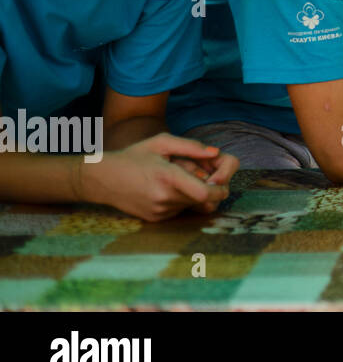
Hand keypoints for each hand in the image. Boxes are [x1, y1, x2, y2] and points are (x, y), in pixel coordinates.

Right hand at [80, 133, 236, 220]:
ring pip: (193, 205)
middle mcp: (164, 198)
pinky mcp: (157, 218)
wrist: (102, 179)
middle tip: (209, 175)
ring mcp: (160, 211)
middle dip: (213, 188)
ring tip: (181, 178)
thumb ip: (191, 146)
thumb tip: (216, 152)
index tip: (222, 180)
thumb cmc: (134, 156)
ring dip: (196, 193)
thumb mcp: (161, 142)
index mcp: (167, 177)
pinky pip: (180, 210)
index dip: (220, 188)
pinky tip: (169, 187)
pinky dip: (183, 199)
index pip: (204, 193)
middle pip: (204, 200)